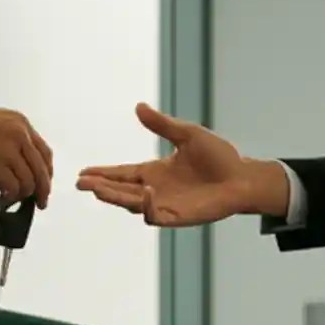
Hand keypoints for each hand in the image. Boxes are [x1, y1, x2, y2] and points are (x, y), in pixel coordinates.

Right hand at [0, 101, 52, 207]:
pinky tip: (3, 199)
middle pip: (41, 171)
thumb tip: (17, 165)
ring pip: (29, 182)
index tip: (45, 184)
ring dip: (23, 196)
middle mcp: (20, 136)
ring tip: (12, 200)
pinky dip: (10, 198)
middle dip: (42, 191)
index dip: (47, 173)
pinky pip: (13, 188)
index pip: (45, 153)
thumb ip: (11, 140)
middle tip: (40, 203)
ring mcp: (8, 151)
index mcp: (21, 125)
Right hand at [75, 103, 288, 226]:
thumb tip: (138, 107)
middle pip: (120, 190)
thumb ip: (162, 125)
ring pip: (131, 205)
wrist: (243, 176)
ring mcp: (164, 205)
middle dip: (100, 187)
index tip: (83, 172)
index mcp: (154, 171)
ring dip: (115, 197)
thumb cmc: (219, 156)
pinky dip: (147, 206)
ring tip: (97, 189)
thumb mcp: (187, 135)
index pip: (121, 173)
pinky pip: (154, 215)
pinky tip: (145, 192)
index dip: (102, 173)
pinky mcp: (176, 217)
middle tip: (81, 183)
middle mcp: (154, 190)